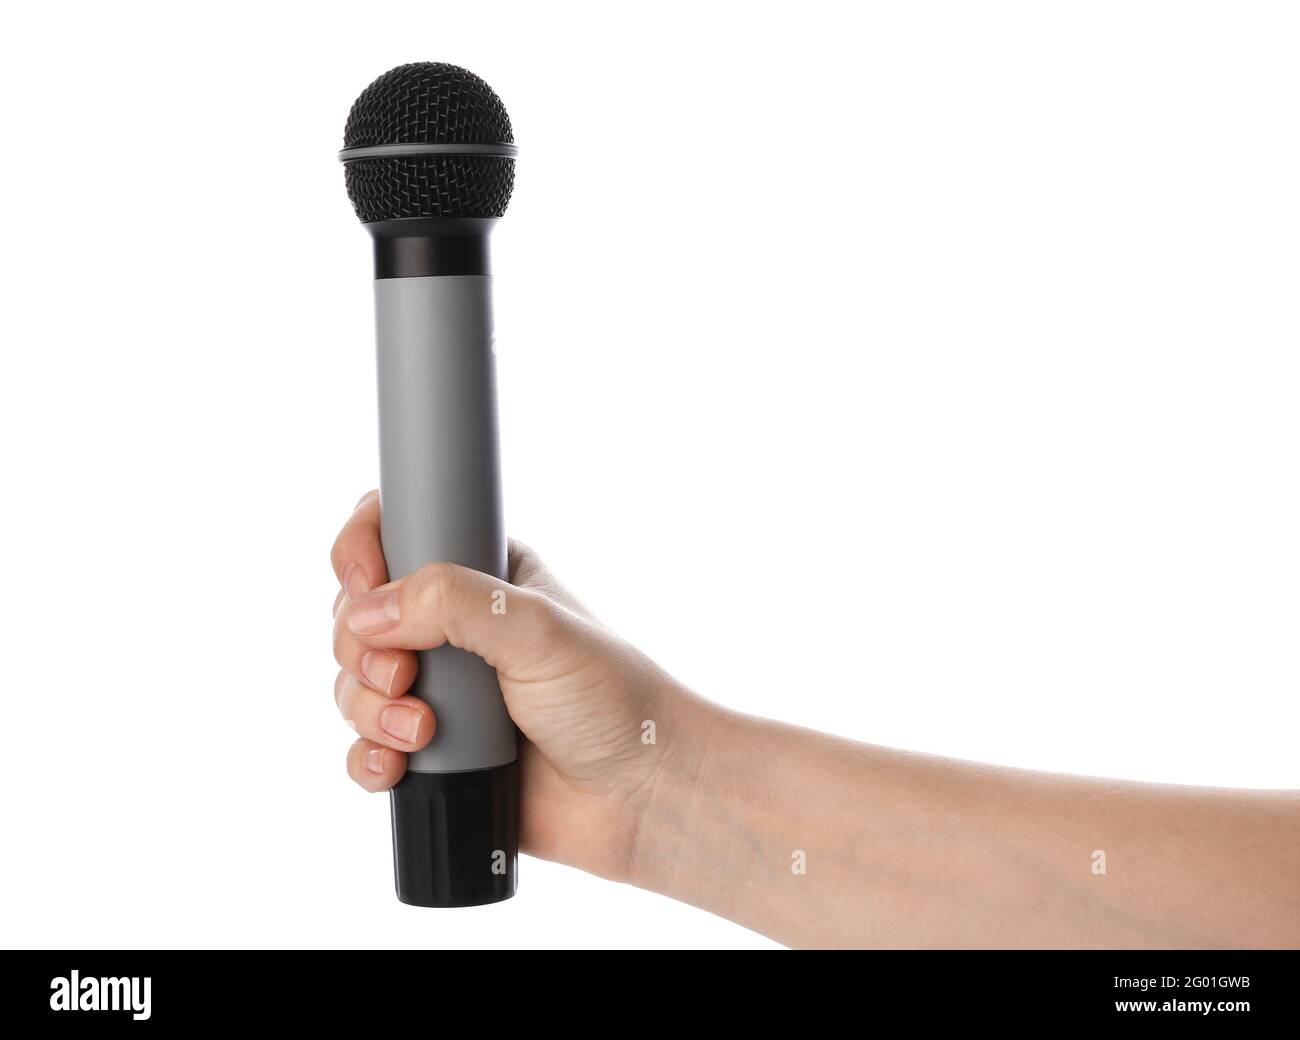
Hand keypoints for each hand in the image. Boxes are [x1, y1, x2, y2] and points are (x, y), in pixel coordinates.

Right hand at [330, 491, 707, 881]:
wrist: (642, 794)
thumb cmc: (614, 698)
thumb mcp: (536, 628)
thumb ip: (452, 602)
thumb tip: (366, 612)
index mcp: (481, 578)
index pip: (397, 534)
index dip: (362, 551)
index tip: (362, 580)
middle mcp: (453, 631)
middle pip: (358, 617)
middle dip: (361, 649)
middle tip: (406, 674)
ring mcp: (441, 694)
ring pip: (356, 685)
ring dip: (371, 709)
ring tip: (423, 731)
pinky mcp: (436, 755)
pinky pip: (367, 750)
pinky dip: (370, 757)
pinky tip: (400, 766)